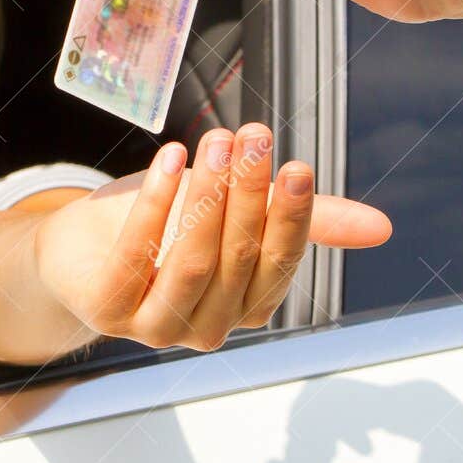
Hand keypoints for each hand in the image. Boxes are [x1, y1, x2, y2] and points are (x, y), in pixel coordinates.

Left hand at [32, 124, 390, 351]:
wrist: (80, 248)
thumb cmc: (164, 228)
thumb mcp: (237, 213)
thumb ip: (304, 219)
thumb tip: (383, 227)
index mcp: (247, 306)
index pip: (281, 263)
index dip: (293, 217)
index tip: (298, 166)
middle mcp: (208, 326)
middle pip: (239, 257)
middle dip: (249, 193)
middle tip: (253, 136)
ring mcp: (156, 326)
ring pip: (195, 262)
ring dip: (209, 196)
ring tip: (218, 141)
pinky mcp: (107, 310)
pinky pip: (137, 254)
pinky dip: (155, 203)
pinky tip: (170, 159)